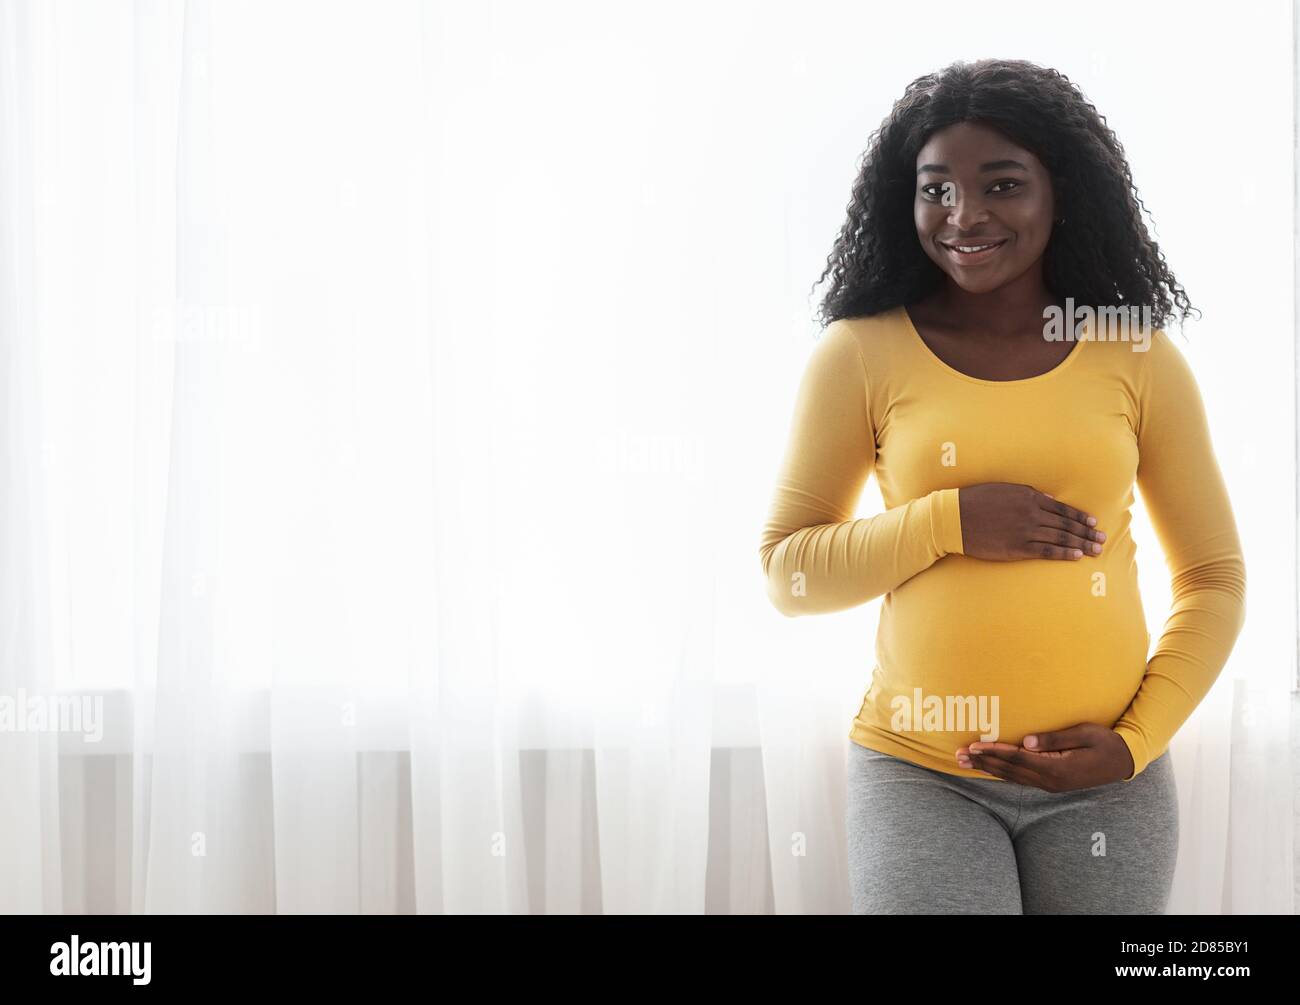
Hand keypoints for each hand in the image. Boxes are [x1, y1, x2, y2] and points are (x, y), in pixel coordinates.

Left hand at [954, 723, 1135, 791]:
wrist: (1125, 761)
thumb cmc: (1106, 742)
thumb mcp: (1084, 733)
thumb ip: (1055, 738)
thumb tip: (1026, 741)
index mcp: (1058, 768)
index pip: (1018, 759)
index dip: (994, 752)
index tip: (974, 745)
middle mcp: (1050, 780)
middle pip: (1009, 770)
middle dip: (983, 762)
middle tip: (958, 755)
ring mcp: (1050, 784)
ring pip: (1012, 777)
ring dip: (987, 768)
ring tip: (965, 761)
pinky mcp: (1051, 782)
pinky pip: (1020, 779)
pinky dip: (1001, 773)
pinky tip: (988, 768)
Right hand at [958, 483, 1105, 560]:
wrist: (955, 518)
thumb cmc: (977, 500)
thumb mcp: (1004, 489)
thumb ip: (1029, 493)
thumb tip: (1049, 499)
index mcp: (1030, 497)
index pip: (1063, 509)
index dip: (1080, 517)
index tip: (1093, 523)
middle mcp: (1031, 514)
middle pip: (1066, 525)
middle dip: (1087, 533)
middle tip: (1102, 539)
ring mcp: (1025, 532)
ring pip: (1060, 538)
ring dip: (1081, 544)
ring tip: (1095, 550)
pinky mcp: (1016, 548)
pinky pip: (1046, 551)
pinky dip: (1063, 553)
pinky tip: (1076, 556)